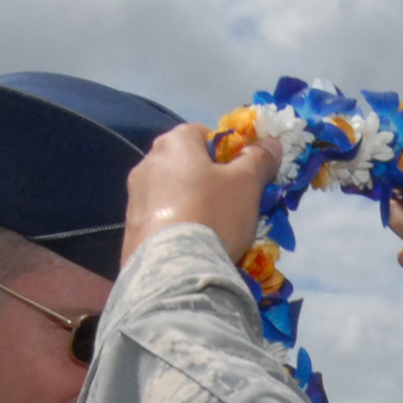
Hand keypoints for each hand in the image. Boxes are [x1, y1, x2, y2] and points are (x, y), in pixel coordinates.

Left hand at [123, 124, 279, 267]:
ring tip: (210, 229)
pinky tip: (189, 244)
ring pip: (171, 192)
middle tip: (229, 204)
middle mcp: (147, 162)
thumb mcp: (246, 184)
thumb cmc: (212, 213)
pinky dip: (174, 225)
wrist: (175, 269)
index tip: (239, 176)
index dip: (225, 152)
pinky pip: (159, 218)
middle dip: (206, 179)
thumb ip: (259, 158)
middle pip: (185, 163)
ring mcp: (134, 196)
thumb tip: (272, 142)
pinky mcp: (130, 227)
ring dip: (189, 203)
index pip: (202, 133)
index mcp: (173, 142)